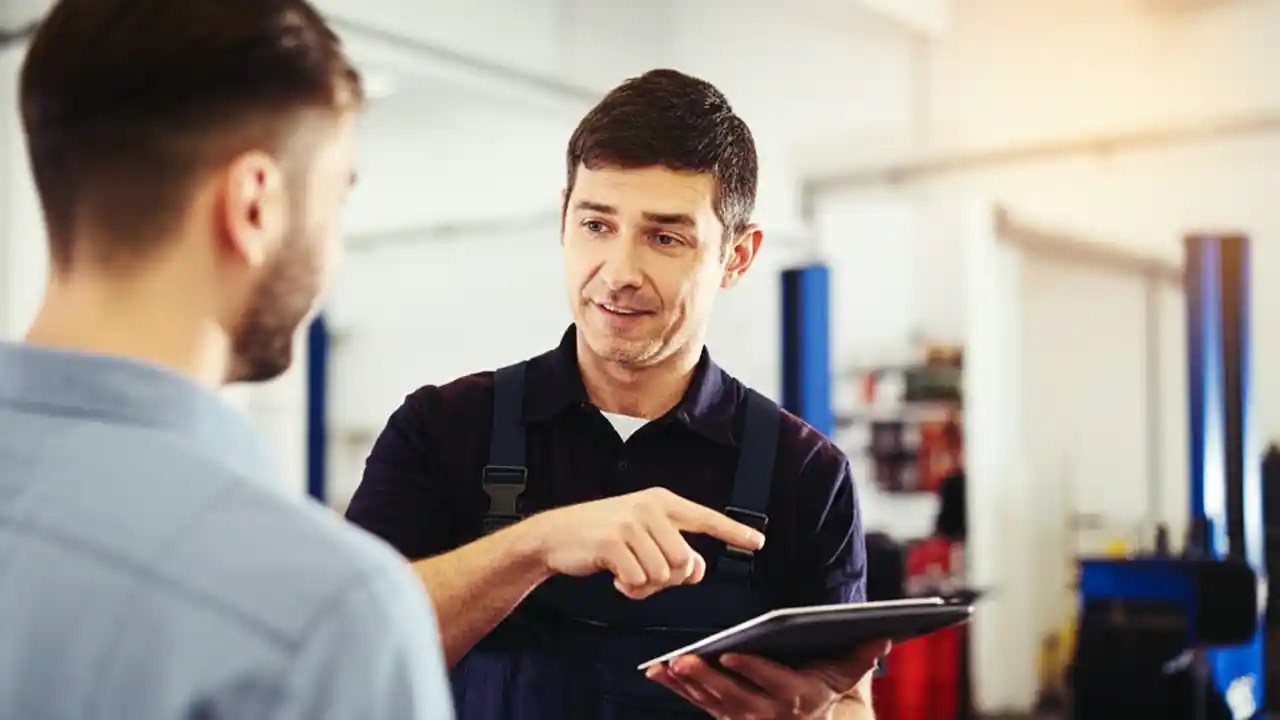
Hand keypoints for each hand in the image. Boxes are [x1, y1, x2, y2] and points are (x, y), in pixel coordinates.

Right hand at [526, 487, 764, 599]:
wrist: (557, 534)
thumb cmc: (604, 536)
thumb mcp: (643, 535)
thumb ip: (674, 549)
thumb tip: (697, 571)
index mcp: (662, 502)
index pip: (706, 518)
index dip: (733, 532)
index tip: (758, 542)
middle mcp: (650, 508)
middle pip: (685, 562)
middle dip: (668, 579)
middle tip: (643, 572)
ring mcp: (631, 523)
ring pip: (663, 575)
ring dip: (645, 586)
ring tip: (626, 572)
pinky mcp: (612, 542)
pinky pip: (638, 581)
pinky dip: (628, 589)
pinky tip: (613, 577)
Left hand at [645, 640, 889, 718]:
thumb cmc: (825, 688)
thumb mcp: (845, 676)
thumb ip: (860, 657)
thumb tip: (883, 637)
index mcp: (797, 697)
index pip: (772, 683)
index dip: (751, 670)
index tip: (731, 656)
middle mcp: (768, 712)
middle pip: (733, 696)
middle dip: (707, 679)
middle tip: (685, 659)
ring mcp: (744, 717)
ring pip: (711, 701)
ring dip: (687, 684)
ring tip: (666, 665)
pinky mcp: (725, 715)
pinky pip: (699, 702)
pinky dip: (678, 688)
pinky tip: (658, 671)